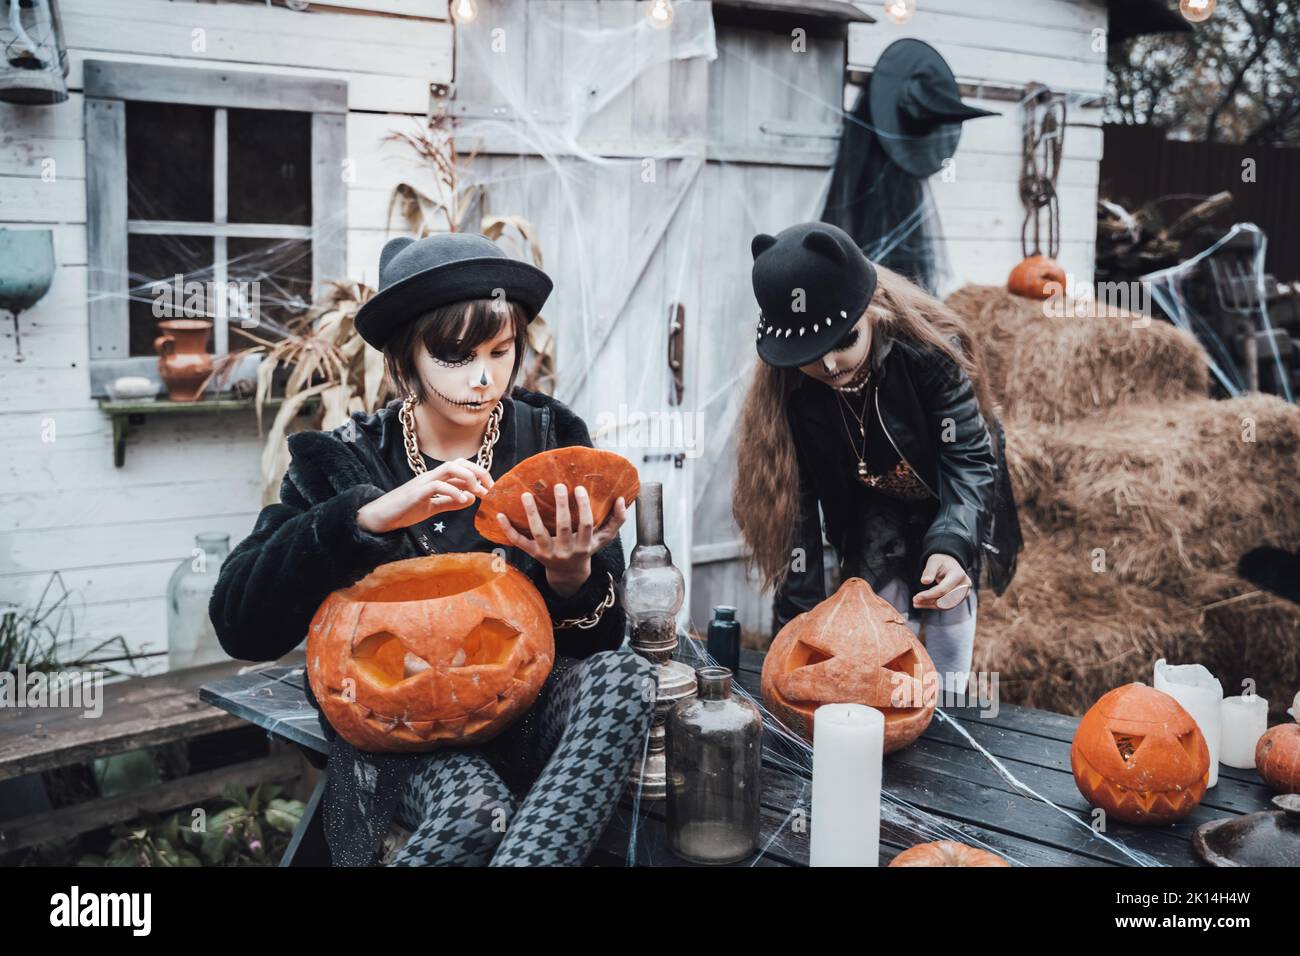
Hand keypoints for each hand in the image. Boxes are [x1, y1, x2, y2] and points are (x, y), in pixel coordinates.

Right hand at [356, 459, 493, 534]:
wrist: (380, 517)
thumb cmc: (405, 510)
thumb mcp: (433, 507)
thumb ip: (451, 502)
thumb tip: (471, 498)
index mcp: (436, 478)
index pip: (462, 467)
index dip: (480, 474)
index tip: (491, 489)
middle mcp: (431, 476)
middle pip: (459, 462)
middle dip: (479, 472)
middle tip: (490, 489)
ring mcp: (423, 482)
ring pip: (450, 467)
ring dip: (469, 477)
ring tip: (479, 492)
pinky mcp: (416, 493)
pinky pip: (437, 486)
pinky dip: (453, 491)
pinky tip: (462, 500)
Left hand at [494, 484, 627, 595]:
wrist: (568, 573)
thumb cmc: (587, 549)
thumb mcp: (604, 539)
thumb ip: (617, 520)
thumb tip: (623, 500)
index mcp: (584, 545)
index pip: (586, 525)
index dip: (583, 507)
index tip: (579, 489)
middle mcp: (566, 550)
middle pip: (563, 527)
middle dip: (561, 506)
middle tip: (558, 486)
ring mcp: (547, 553)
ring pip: (539, 533)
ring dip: (532, 514)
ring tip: (526, 495)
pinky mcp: (533, 554)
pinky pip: (519, 542)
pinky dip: (508, 530)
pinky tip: (500, 514)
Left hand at [913, 554, 971, 610]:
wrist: (951, 564)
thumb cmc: (941, 562)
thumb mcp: (934, 562)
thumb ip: (929, 571)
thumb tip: (924, 581)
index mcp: (959, 575)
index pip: (943, 589)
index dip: (929, 595)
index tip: (916, 597)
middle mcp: (964, 585)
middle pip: (944, 599)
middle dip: (928, 601)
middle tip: (914, 600)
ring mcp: (964, 593)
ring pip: (945, 605)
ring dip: (930, 605)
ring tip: (916, 603)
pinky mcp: (960, 599)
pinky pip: (946, 605)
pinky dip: (934, 606)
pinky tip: (923, 604)